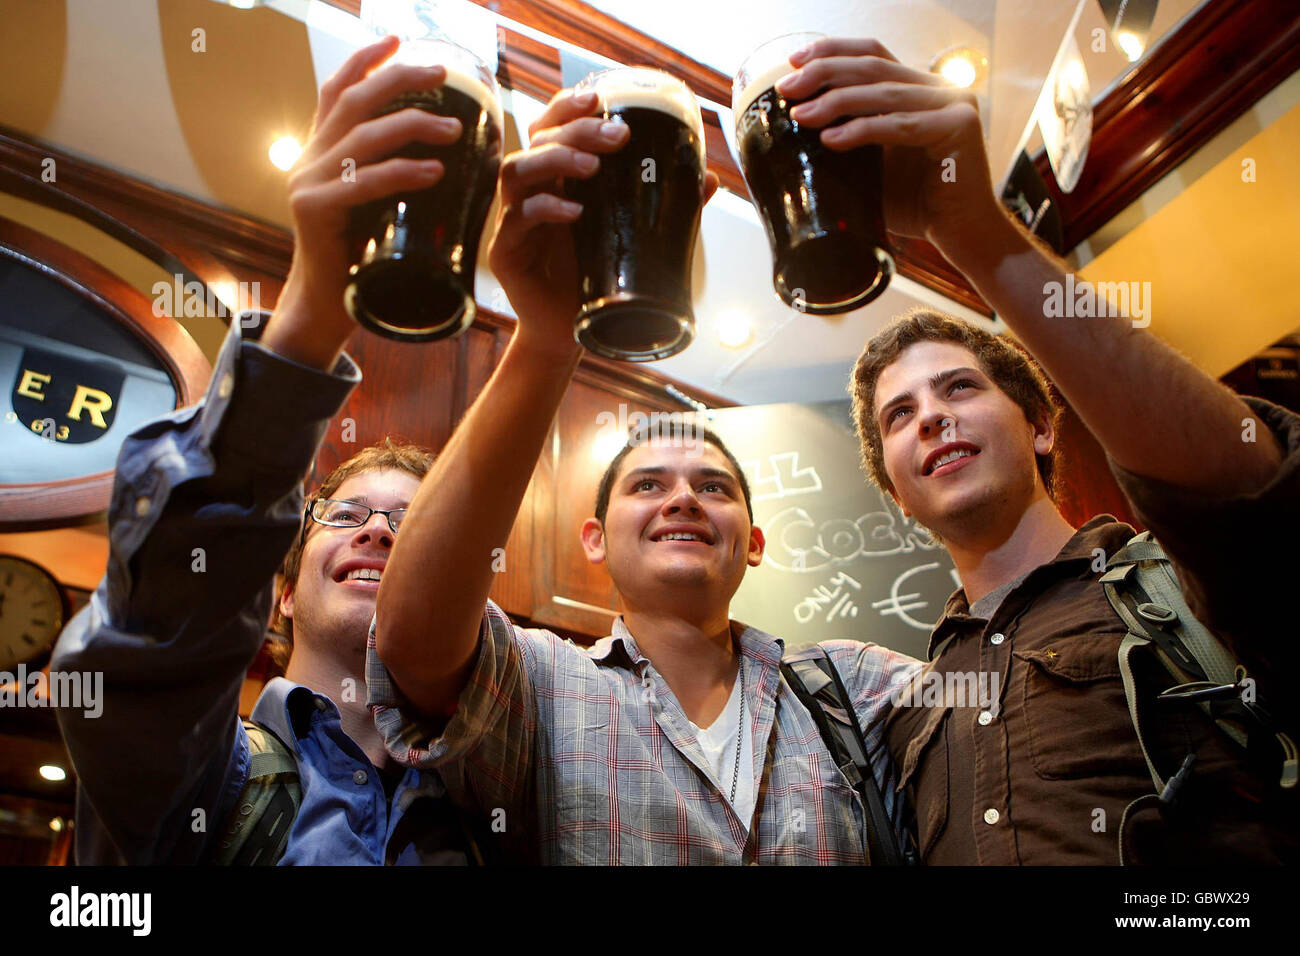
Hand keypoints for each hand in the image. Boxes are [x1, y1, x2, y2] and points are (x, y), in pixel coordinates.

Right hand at [266, 36, 465, 367]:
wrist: (328, 308)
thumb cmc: (362, 259)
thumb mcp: (376, 207)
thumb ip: (392, 178)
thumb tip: (445, 154)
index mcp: (321, 152)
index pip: (336, 92)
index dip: (364, 61)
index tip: (397, 38)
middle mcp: (308, 159)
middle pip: (352, 102)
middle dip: (397, 79)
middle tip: (442, 71)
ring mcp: (307, 183)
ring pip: (363, 137)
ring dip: (413, 125)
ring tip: (454, 128)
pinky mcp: (313, 212)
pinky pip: (363, 183)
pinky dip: (401, 172)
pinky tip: (433, 170)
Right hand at [489, 87, 719, 358]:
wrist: (569, 334)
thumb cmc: (595, 279)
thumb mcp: (631, 237)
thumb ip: (663, 207)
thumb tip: (709, 180)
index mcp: (556, 179)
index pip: (551, 126)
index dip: (569, 107)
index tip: (601, 99)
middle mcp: (530, 192)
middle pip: (537, 140)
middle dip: (576, 130)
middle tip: (616, 137)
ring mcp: (513, 221)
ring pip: (517, 171)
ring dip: (555, 160)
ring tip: (592, 168)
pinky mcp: (505, 252)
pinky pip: (517, 220)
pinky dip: (545, 209)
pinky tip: (574, 212)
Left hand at [774, 37, 1001, 260]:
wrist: (960, 235)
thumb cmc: (914, 204)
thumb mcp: (870, 166)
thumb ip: (845, 141)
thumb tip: (788, 134)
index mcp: (917, 89)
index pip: (873, 55)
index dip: (833, 51)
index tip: (794, 60)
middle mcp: (938, 89)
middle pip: (874, 67)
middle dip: (825, 73)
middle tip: (787, 88)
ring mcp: (953, 104)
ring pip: (884, 94)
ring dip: (836, 101)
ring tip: (801, 115)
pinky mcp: (960, 126)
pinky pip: (901, 126)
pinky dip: (863, 130)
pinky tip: (830, 138)